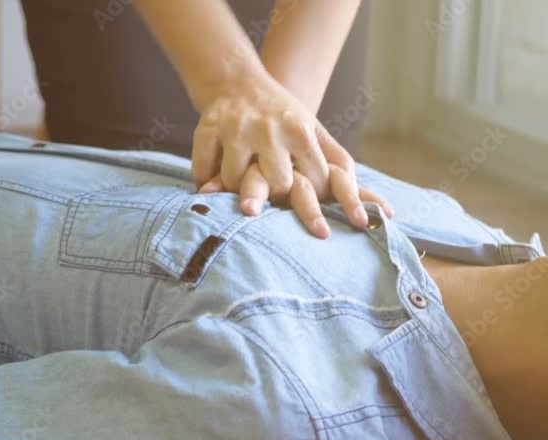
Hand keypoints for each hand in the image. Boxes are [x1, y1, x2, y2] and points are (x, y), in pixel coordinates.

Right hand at [190, 71, 393, 236]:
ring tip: (243, 199)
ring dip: (239, 195)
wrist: (237, 80)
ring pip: (236, 182)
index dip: (315, 203)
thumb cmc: (281, 114)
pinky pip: (203, 170)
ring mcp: (236, 128)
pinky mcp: (207, 128)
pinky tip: (210, 191)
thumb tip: (377, 203)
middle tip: (274, 207)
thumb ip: (337, 161)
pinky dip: (205, 184)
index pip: (315, 180)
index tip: (312, 217)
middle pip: (277, 185)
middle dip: (277, 199)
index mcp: (300, 130)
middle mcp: (269, 128)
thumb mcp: (312, 130)